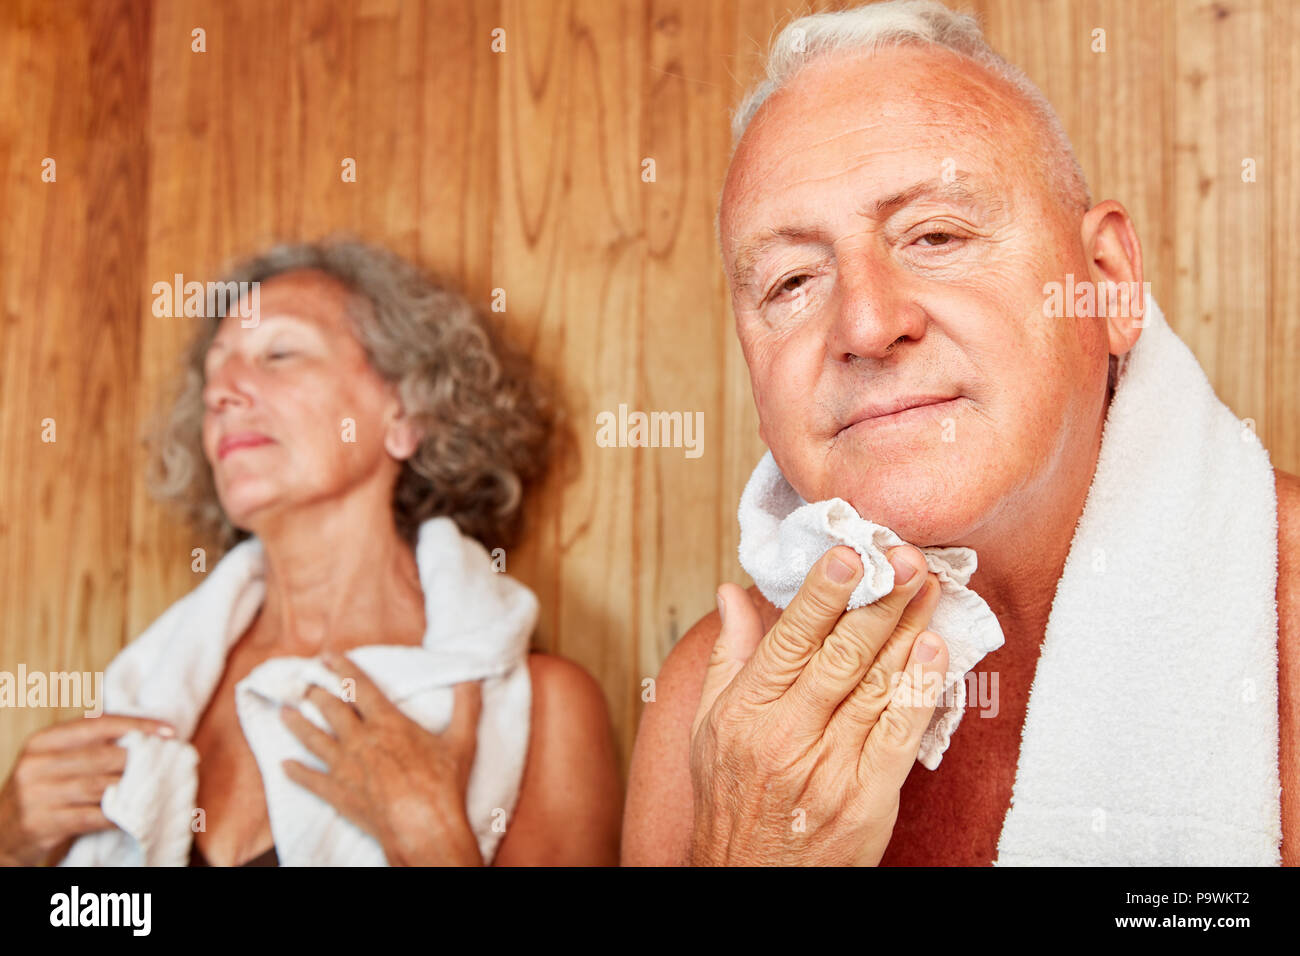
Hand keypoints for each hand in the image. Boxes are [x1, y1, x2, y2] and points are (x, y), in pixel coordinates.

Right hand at [0, 715, 175, 865]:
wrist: (1, 833)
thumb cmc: (40, 791)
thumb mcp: (53, 761)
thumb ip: (87, 745)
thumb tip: (142, 732)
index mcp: (42, 742)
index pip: (98, 724)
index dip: (137, 725)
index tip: (168, 730)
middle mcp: (36, 765)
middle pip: (103, 757)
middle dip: (139, 760)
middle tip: (165, 762)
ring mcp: (37, 796)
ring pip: (100, 787)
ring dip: (133, 788)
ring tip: (155, 785)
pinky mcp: (42, 824)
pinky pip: (92, 817)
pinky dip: (118, 815)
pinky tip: (134, 814)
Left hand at [280, 652, 484, 865]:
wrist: (423, 828)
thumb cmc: (442, 786)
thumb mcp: (462, 742)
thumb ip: (466, 708)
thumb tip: (472, 680)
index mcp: (388, 723)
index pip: (361, 688)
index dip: (343, 669)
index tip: (328, 657)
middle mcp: (361, 740)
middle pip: (332, 709)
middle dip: (316, 693)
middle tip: (304, 683)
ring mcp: (345, 767)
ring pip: (313, 739)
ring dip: (297, 724)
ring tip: (285, 712)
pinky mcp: (338, 793)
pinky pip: (310, 779)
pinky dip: (296, 772)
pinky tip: (284, 766)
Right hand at [688, 544, 948, 865]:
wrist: (750, 880)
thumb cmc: (730, 798)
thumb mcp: (709, 724)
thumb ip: (729, 654)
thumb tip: (730, 592)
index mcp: (746, 710)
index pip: (790, 639)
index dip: (824, 594)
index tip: (850, 553)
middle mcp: (786, 735)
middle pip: (842, 654)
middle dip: (879, 600)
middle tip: (906, 555)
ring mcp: (829, 767)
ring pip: (876, 684)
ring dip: (908, 629)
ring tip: (928, 586)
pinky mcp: (866, 797)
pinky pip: (900, 733)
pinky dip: (919, 689)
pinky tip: (935, 650)